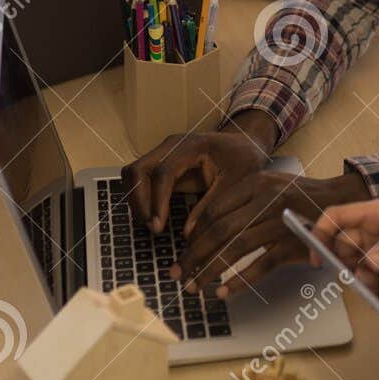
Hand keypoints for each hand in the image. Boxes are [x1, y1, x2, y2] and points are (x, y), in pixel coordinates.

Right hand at [121, 128, 267, 235]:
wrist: (245, 145)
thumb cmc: (244, 161)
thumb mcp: (236, 184)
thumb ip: (212, 206)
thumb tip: (187, 234)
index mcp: (191, 145)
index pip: (163, 171)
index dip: (157, 200)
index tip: (158, 226)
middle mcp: (171, 146)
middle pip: (138, 169)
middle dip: (139, 201)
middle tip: (152, 227)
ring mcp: (163, 154)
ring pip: (133, 174)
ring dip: (136, 201)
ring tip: (151, 225)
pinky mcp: (162, 164)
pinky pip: (140, 180)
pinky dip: (140, 198)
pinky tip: (152, 217)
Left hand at [177, 171, 370, 296]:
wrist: (340, 201)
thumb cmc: (300, 197)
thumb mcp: (269, 186)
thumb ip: (241, 201)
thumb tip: (201, 229)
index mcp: (255, 183)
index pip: (214, 209)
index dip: (194, 233)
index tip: (183, 251)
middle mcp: (266, 199)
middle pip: (220, 230)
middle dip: (194, 255)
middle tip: (178, 274)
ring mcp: (280, 221)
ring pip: (235, 248)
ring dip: (210, 270)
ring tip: (194, 287)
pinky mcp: (293, 243)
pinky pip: (260, 265)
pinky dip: (239, 281)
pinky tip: (223, 292)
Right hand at [311, 198, 378, 283]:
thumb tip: (370, 262)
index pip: (339, 216)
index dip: (321, 231)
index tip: (316, 255)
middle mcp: (374, 227)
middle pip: (341, 241)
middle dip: (340, 260)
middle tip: (351, 277)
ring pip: (352, 260)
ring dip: (354, 275)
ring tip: (370, 286)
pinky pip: (367, 273)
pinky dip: (366, 282)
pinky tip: (375, 290)